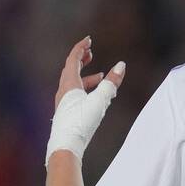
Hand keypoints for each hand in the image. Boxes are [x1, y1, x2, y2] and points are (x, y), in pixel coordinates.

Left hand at [47, 37, 126, 165]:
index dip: (81, 48)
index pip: (73, 59)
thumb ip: (111, 83)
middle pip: (70, 69)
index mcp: (69, 84)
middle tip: (90, 52)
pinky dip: (85, 90)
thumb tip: (121, 65)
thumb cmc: (81, 123)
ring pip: (73, 83)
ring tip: (99, 76)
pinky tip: (94, 98)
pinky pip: (75, 94)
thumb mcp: (100, 101)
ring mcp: (63, 102)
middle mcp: (63, 91)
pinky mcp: (66, 113)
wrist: (66, 146)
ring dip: (86, 76)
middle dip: (81, 59)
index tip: (89, 39)